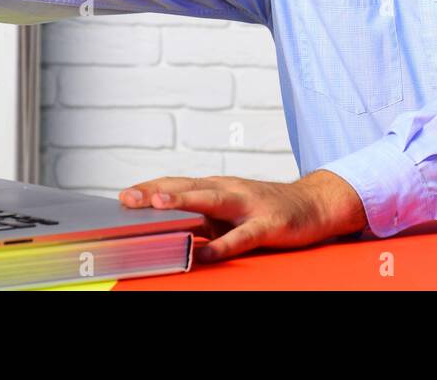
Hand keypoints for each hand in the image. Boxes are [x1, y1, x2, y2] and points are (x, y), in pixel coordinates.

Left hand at [118, 170, 367, 262]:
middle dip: (155, 192)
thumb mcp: (230, 210)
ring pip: (211, 201)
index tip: (122, 196)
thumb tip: (167, 230)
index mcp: (217, 186)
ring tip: (158, 205)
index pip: (177, 183)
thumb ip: (202, 217)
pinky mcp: (268, 224)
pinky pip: (242, 236)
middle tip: (127, 198)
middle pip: (187, 187)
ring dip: (183, 201)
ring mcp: (248, 205)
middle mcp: (229, 190)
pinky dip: (223, 244)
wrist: (314, 204)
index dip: (150, 188)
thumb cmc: (265, 209)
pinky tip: (206, 253)